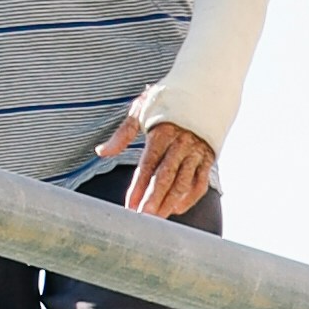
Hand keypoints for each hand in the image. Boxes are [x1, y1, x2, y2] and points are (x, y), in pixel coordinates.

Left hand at [99, 110, 215, 224]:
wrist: (202, 90)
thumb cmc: (166, 103)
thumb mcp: (141, 111)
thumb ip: (122, 135)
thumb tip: (101, 152)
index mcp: (162, 133)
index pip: (147, 165)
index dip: (138, 187)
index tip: (130, 205)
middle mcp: (180, 143)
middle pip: (165, 177)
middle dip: (154, 199)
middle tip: (143, 217)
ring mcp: (195, 152)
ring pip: (183, 183)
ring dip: (170, 202)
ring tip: (157, 218)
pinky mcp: (208, 158)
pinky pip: (200, 183)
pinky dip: (189, 198)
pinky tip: (176, 209)